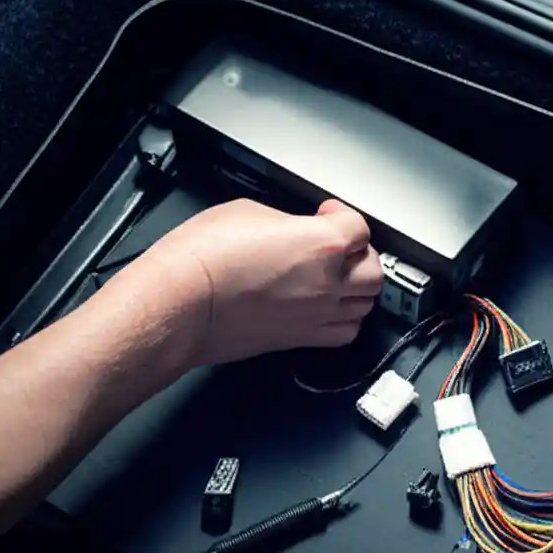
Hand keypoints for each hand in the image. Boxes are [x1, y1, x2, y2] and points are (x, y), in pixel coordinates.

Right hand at [110, 198, 382, 366]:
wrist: (178, 304)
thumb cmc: (201, 260)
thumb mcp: (246, 213)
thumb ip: (285, 222)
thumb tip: (293, 229)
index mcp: (321, 243)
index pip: (358, 226)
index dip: (342, 215)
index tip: (328, 213)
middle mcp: (326, 282)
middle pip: (374, 270)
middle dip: (361, 253)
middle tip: (341, 245)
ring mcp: (316, 315)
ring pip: (365, 304)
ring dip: (357, 288)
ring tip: (339, 276)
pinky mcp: (299, 339)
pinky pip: (344, 333)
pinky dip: (345, 319)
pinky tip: (328, 307)